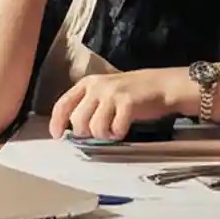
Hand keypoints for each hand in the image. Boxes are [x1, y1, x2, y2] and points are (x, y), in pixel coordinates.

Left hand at [48, 69, 185, 139]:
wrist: (162, 86)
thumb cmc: (132, 93)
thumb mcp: (105, 92)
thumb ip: (89, 105)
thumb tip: (73, 129)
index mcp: (88, 83)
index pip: (63, 103)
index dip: (57, 122)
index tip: (57, 135)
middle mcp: (97, 86)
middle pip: (78, 120)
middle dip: (87, 133)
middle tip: (100, 132)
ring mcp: (112, 93)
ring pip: (94, 127)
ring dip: (104, 135)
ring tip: (113, 131)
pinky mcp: (127, 102)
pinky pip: (114, 129)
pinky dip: (118, 133)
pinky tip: (123, 129)